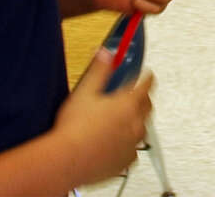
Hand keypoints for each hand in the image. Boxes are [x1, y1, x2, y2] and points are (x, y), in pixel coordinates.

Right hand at [52, 49, 152, 183]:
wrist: (66, 160)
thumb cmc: (74, 129)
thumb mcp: (85, 91)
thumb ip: (99, 70)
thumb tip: (106, 54)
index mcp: (128, 104)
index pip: (146, 85)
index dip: (147, 77)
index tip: (147, 75)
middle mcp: (135, 124)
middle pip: (147, 106)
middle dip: (144, 98)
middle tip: (136, 95)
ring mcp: (131, 144)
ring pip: (142, 129)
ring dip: (137, 122)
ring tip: (125, 120)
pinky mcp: (124, 162)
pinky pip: (132, 151)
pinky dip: (128, 145)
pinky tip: (118, 143)